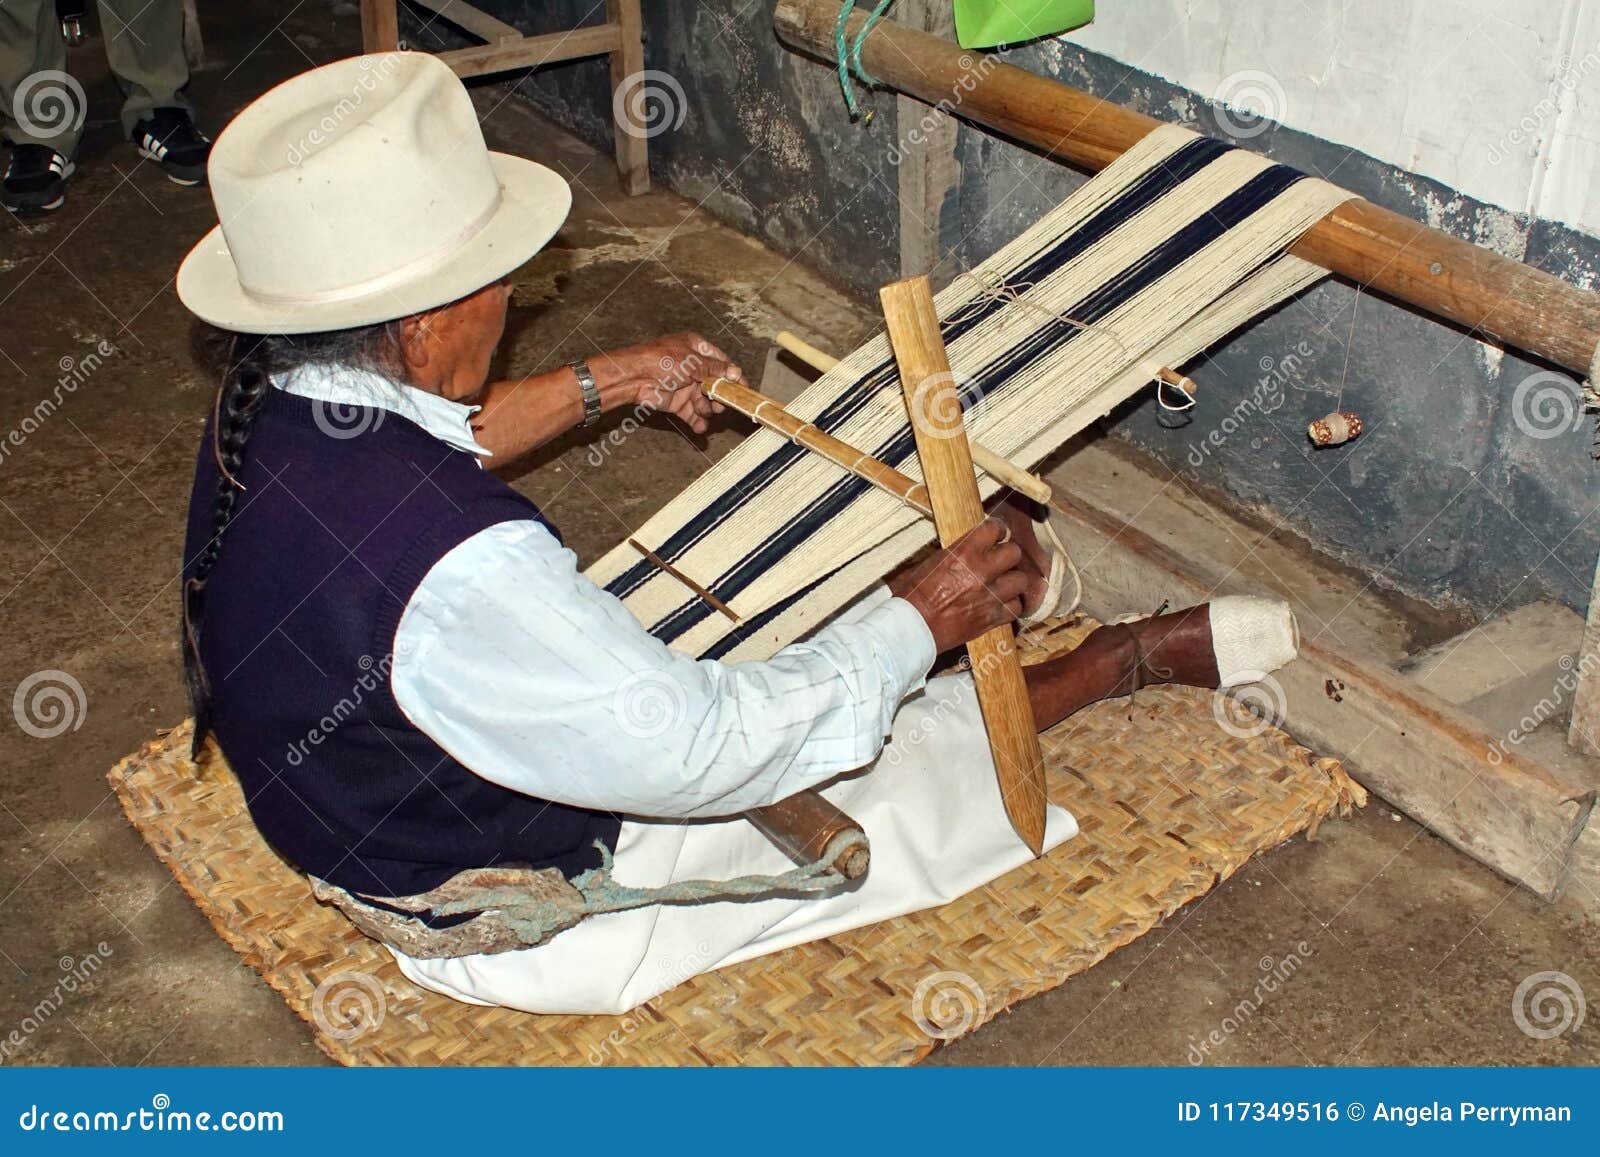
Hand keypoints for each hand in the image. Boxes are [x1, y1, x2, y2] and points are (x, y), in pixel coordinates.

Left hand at [593, 331, 738, 434]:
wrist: (635, 377)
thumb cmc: (662, 360)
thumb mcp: (694, 362)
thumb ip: (716, 370)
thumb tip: (736, 373)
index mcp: (696, 349)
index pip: (721, 362)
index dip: (732, 375)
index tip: (744, 387)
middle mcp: (692, 368)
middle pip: (714, 385)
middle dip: (720, 395)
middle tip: (723, 403)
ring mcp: (684, 386)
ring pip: (704, 401)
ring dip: (708, 409)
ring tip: (707, 412)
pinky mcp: (676, 403)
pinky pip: (691, 414)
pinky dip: (697, 422)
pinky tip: (701, 428)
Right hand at [886, 517, 1029, 653]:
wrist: (913, 627)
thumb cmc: (913, 595)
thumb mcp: (930, 563)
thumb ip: (956, 553)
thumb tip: (967, 548)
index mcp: (964, 553)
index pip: (994, 529)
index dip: (997, 530)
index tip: (997, 533)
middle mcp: (982, 572)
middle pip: (1014, 553)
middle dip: (1008, 555)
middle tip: (1000, 559)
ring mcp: (990, 596)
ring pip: (1021, 580)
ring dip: (1013, 580)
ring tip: (1003, 583)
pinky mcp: (992, 618)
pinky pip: (1016, 607)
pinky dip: (1011, 605)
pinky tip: (1002, 603)